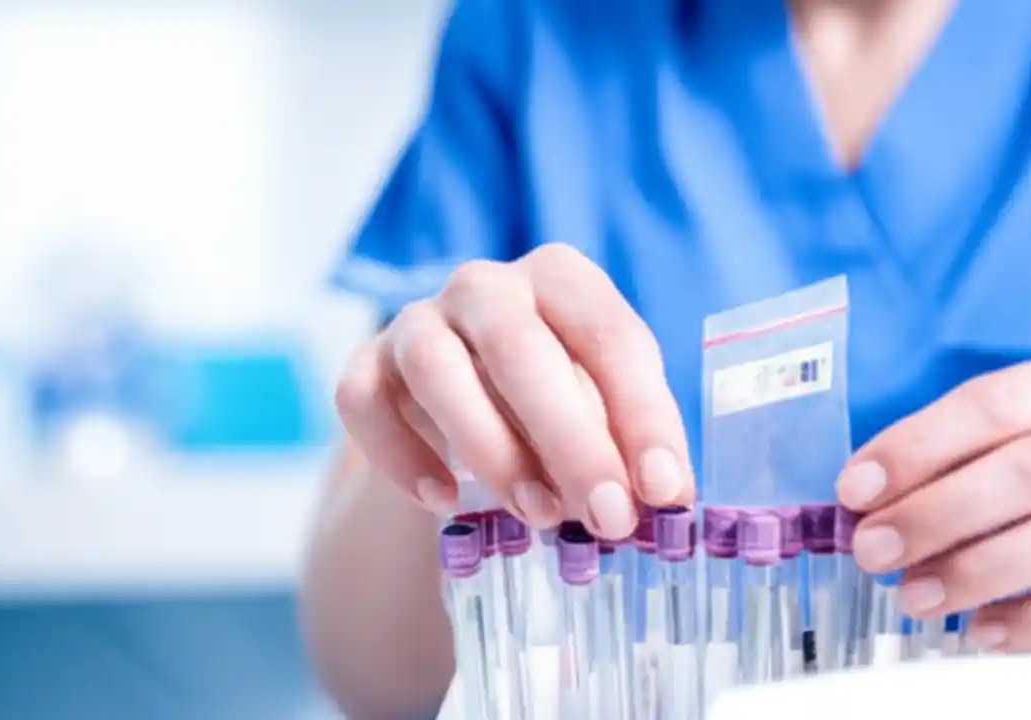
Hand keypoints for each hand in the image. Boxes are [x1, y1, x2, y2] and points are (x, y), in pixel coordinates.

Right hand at [334, 244, 693, 539]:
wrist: (465, 400)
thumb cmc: (556, 399)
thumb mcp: (605, 406)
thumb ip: (630, 439)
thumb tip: (666, 496)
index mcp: (561, 278)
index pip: (608, 335)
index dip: (642, 415)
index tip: (665, 490)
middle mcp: (485, 285)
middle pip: (520, 348)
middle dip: (571, 441)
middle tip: (607, 517)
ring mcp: (418, 320)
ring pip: (437, 369)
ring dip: (492, 450)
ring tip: (539, 515)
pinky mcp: (367, 363)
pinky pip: (364, 401)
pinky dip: (401, 454)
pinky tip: (442, 500)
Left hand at [837, 344, 1030, 650]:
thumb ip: (982, 451)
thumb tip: (878, 498)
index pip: (997, 402)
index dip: (918, 445)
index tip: (858, 486)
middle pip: (1030, 468)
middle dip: (936, 513)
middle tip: (874, 549)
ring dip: (980, 569)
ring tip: (918, 596)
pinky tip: (990, 630)